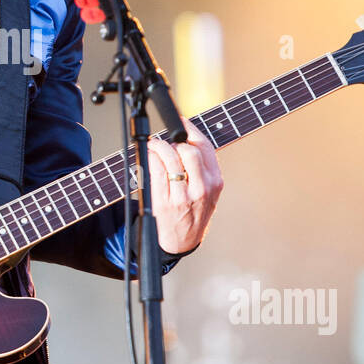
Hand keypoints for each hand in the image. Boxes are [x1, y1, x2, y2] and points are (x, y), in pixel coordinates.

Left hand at [145, 117, 222, 256]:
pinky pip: (155, 171)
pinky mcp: (164, 202)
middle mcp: (201, 189)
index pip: (205, 148)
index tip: (182, 121)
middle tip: (167, 140)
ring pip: (170, 159)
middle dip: (175, 140)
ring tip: (155, 146)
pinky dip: (150, 158)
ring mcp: (182, 196)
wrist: (181, 242)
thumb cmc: (193, 213)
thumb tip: (188, 138)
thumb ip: (203, 169)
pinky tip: (148, 156)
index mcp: (215, 183)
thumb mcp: (208, 193)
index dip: (191, 130)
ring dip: (159, 147)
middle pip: (189, 150)